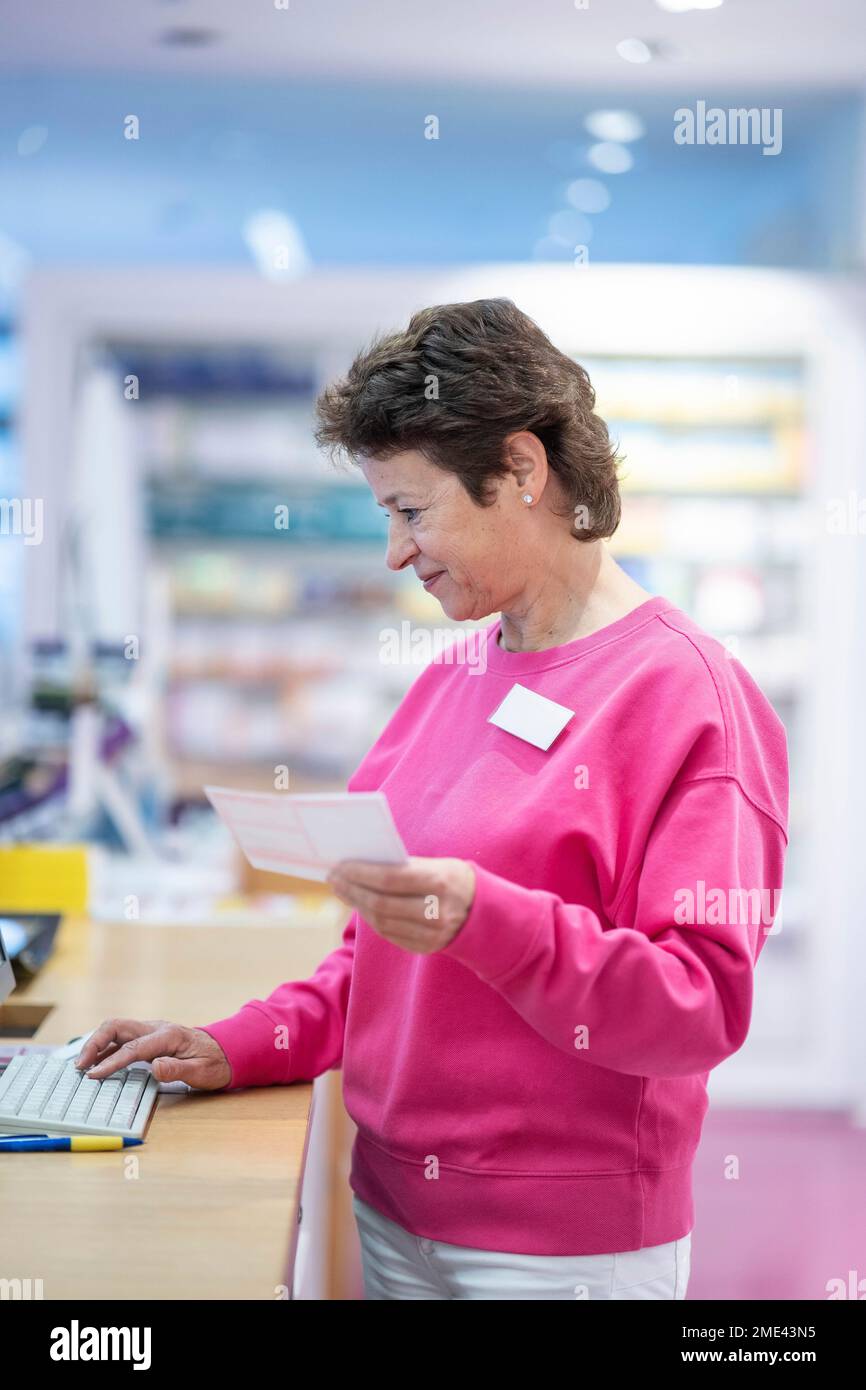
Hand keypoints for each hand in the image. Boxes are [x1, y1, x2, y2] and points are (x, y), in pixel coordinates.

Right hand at [74, 1018, 231, 1089]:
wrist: (226, 1052)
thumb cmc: (214, 1064)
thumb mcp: (201, 1072)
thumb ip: (177, 1069)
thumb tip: (155, 1067)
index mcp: (168, 1036)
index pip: (133, 1048)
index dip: (111, 1062)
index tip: (94, 1075)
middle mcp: (157, 1028)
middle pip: (117, 1027)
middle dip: (94, 1043)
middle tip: (80, 1065)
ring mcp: (151, 1031)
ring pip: (116, 1030)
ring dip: (96, 1044)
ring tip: (81, 1065)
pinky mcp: (148, 1037)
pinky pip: (122, 1038)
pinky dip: (105, 1048)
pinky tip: (97, 1063)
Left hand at [326, 856, 476, 953]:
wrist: (484, 910)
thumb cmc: (453, 878)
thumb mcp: (436, 864)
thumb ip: (403, 867)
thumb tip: (360, 866)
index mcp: (439, 883)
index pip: (389, 879)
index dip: (360, 873)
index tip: (340, 866)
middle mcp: (436, 912)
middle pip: (381, 903)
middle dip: (353, 890)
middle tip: (335, 878)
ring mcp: (432, 934)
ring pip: (382, 922)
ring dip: (358, 905)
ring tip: (344, 891)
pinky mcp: (427, 947)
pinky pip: (390, 934)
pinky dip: (371, 920)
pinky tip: (361, 906)